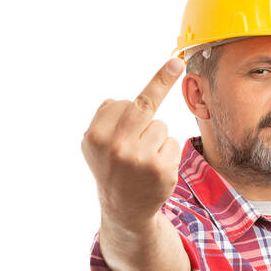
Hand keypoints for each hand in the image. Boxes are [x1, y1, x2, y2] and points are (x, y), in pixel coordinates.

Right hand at [81, 59, 183, 231]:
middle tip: (176, 62)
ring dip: (155, 137)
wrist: (124, 209)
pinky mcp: (162, 170)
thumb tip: (130, 99)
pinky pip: (172, 143)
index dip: (135, 99)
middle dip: (162, 79)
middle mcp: (116, 147)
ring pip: (160, 126)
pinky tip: (154, 168)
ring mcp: (140, 160)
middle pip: (144, 106)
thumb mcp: (95, 144)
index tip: (167, 66)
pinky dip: (166, 151)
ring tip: (142, 157)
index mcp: (95, 137)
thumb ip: (107, 119)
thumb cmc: (111, 167)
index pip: (121, 103)